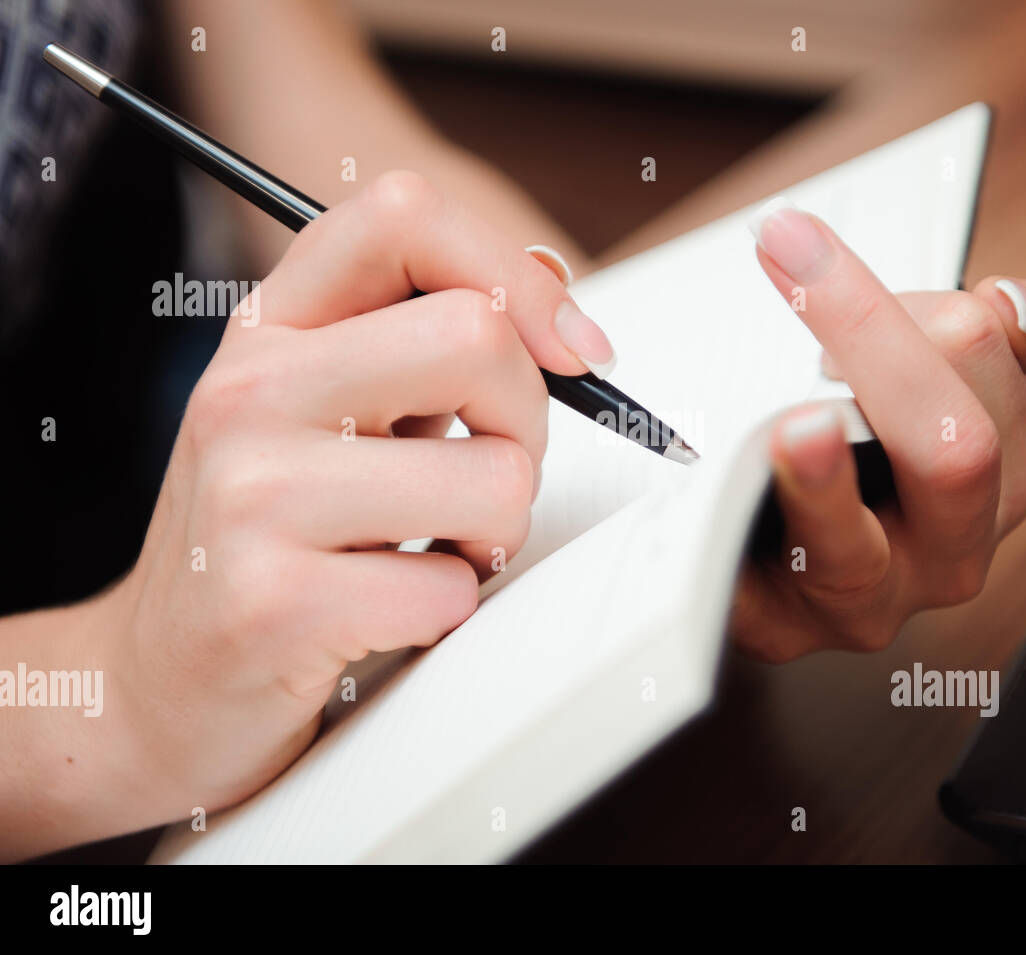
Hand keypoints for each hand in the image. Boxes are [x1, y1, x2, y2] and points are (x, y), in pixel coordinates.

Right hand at [7, 172, 614, 856]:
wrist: (160, 680)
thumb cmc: (273, 537)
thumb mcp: (332, 411)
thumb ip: (426, 344)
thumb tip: (562, 311)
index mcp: (271, 327)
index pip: (403, 213)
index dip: (518, 275)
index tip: (568, 351)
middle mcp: (248, 391)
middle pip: (477, 338)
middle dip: (529, 421)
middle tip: (489, 470)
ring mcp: (251, 493)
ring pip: (496, 477)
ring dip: (496, 533)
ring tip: (434, 548)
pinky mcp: (270, 602)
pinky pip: (453, 589)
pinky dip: (450, 609)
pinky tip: (389, 609)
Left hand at [729, 201, 1025, 661]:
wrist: (768, 524)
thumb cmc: (849, 434)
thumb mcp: (916, 371)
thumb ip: (974, 336)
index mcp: (1001, 474)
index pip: (987, 365)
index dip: (909, 295)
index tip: (803, 237)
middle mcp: (950, 550)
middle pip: (952, 452)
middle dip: (876, 345)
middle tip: (790, 265)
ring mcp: (865, 602)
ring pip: (856, 549)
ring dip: (822, 483)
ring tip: (795, 427)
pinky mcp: (780, 632)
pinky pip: (751, 597)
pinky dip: (725, 545)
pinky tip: (704, 494)